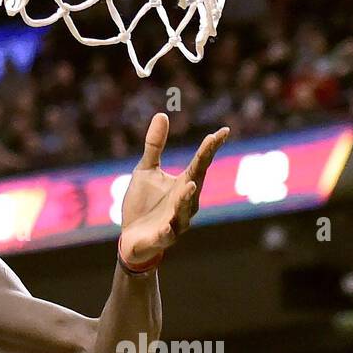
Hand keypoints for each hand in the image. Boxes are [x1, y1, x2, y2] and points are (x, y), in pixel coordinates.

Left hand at [119, 113, 228, 267]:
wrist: (130, 237)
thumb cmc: (143, 203)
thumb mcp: (146, 170)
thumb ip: (154, 146)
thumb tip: (162, 115)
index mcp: (184, 184)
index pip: (201, 162)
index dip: (211, 147)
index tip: (222, 131)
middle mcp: (186, 202)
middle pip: (197, 181)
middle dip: (203, 165)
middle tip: (209, 145)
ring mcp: (176, 221)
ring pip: (185, 210)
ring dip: (186, 198)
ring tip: (190, 185)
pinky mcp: (161, 238)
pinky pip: (167, 234)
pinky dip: (167, 230)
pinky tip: (165, 227)